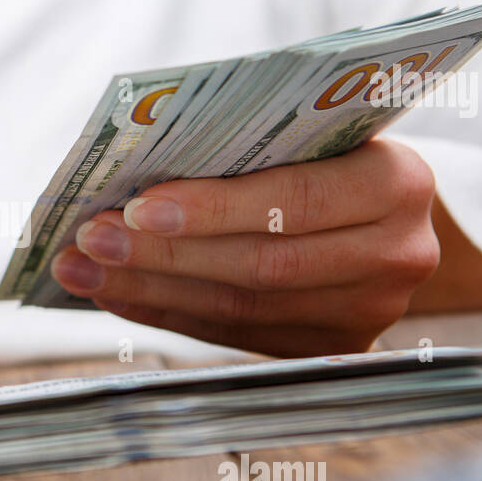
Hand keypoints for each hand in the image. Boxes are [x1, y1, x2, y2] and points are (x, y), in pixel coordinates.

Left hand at [50, 139, 440, 356]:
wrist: (390, 216)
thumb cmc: (333, 154)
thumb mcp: (316, 132)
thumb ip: (257, 144)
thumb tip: (137, 164)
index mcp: (399, 182)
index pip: (297, 199)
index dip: (215, 208)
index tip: (138, 207)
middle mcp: (398, 255)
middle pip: (262, 264)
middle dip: (164, 254)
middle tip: (90, 239)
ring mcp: (368, 312)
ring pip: (241, 309)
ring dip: (150, 288)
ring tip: (82, 268)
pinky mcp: (332, 348)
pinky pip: (234, 334)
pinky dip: (167, 312)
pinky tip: (116, 292)